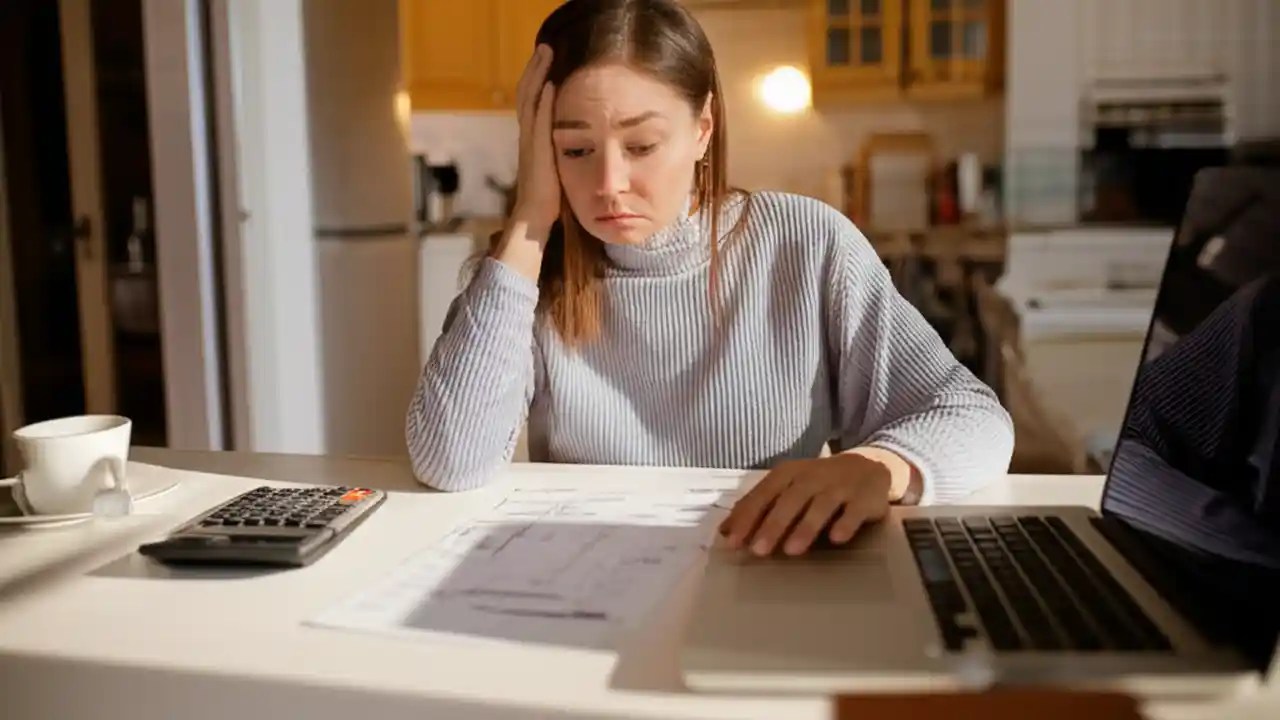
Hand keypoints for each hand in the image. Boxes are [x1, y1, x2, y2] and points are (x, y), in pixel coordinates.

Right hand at [511, 44, 559, 237]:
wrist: (536, 217)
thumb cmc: (549, 197)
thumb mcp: (556, 166)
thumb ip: (561, 149)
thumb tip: (578, 140)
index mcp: (531, 138)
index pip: (531, 101)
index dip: (536, 79)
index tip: (547, 61)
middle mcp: (527, 135)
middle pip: (526, 93)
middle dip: (535, 68)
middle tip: (545, 47)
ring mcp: (529, 142)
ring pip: (529, 100)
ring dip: (537, 75)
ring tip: (546, 54)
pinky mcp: (537, 151)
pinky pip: (538, 121)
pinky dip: (543, 101)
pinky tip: (550, 84)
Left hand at [718, 453, 893, 556]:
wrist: (868, 467)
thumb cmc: (817, 484)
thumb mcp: (786, 489)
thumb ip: (757, 508)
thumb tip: (724, 532)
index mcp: (788, 474)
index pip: (763, 494)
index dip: (748, 517)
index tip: (733, 542)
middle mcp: (812, 476)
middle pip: (790, 499)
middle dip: (773, 524)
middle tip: (759, 551)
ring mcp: (840, 485)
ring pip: (821, 505)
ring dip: (806, 526)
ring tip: (792, 551)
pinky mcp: (865, 497)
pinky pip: (854, 510)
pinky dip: (846, 523)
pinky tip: (836, 539)